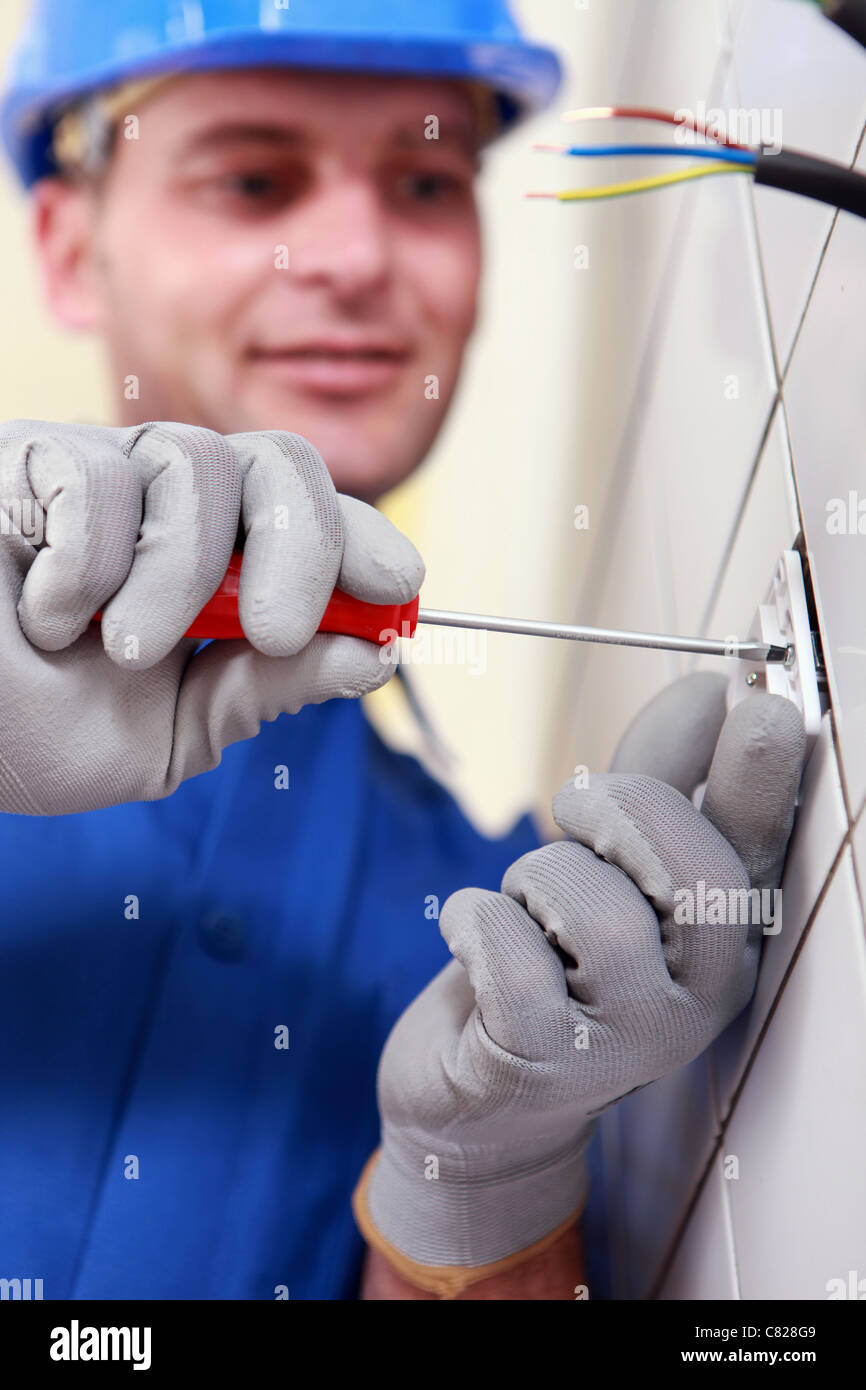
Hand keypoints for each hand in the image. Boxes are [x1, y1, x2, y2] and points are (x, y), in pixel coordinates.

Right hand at [0, 420, 422, 814]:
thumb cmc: (32, 731)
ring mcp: (102, 472)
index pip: (310, 519)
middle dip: (299, 546)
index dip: (363, 542)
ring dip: (175, 577)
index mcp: (213, 566)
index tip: (402, 590)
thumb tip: (373, 655)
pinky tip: (45, 612)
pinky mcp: (30, 457)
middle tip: (272, 628)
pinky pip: (100, 475)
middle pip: (280, 465)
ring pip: (198, 464)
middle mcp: (169, 506)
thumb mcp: (171, 735)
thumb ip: (263, 688)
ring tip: (123, 649)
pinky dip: (85, 563)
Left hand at [355, 689, 805, 1295]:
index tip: (758, 705)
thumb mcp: (602, 860)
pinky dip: (476, 923)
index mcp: (720, 933)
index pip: (757, 847)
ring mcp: (628, 1042)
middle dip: (617, 808)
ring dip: (533, 878)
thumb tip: (712, 690)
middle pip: (691, 872)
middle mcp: (699, 995)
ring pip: (594, 909)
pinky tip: (471, 935)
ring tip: (518, 905)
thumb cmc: (550, 962)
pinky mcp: (543, 1068)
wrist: (480, 1097)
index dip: (760, 778)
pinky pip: (512, 962)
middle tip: (572, 811)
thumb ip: (656, 776)